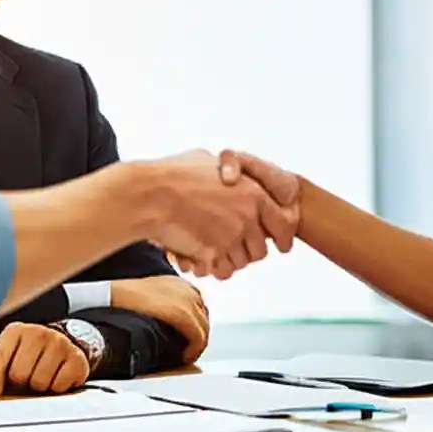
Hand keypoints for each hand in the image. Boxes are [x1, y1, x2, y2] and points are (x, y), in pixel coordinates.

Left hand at [0, 322, 89, 397]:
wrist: (63, 344)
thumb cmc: (27, 354)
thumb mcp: (5, 357)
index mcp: (14, 332)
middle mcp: (37, 333)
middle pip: (19, 374)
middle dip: (19, 384)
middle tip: (24, 381)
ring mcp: (59, 344)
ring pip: (40, 382)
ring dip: (38, 388)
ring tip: (39, 378)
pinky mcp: (76, 358)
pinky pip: (60, 385)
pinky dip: (56, 388)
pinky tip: (55, 378)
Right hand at [111, 275, 209, 362]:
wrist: (115, 295)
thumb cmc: (126, 297)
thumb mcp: (152, 295)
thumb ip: (165, 303)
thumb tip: (171, 322)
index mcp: (180, 284)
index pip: (199, 308)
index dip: (196, 327)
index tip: (188, 340)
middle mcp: (188, 290)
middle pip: (204, 320)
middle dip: (199, 338)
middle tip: (189, 352)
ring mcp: (187, 301)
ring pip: (204, 329)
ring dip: (198, 346)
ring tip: (186, 356)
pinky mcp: (181, 314)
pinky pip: (198, 336)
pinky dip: (194, 349)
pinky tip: (184, 356)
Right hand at [143, 150, 296, 279]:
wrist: (148, 194)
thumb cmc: (172, 175)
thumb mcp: (209, 160)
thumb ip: (227, 169)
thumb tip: (228, 170)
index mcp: (253, 192)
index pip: (284, 223)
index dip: (279, 235)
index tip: (276, 242)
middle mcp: (247, 216)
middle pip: (261, 249)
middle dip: (247, 250)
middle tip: (230, 246)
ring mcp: (231, 236)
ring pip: (242, 262)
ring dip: (228, 260)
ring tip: (210, 251)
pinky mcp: (213, 253)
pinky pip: (222, 271)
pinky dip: (213, 268)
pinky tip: (200, 258)